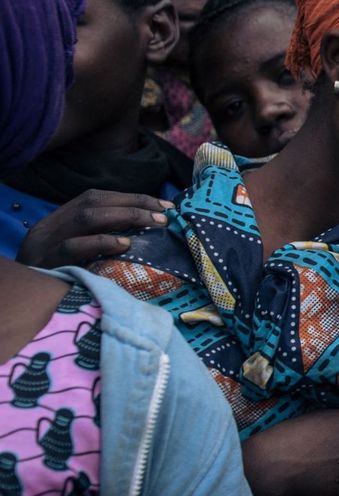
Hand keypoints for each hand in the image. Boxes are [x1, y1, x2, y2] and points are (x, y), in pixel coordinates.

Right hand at [17, 191, 171, 268]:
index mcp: (57, 220)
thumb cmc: (52, 276)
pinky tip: (125, 243)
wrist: (15, 297)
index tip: (163, 204)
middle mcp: (51, 226)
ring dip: (126, 216)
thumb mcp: (69, 251)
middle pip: (94, 203)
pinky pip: (74, 247)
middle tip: (165, 213)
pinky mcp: (47, 262)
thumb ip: (95, 236)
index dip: (131, 197)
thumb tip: (141, 226)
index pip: (96, 198)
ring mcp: (47, 243)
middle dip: (134, 204)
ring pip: (86, 218)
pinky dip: (102, 242)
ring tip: (155, 222)